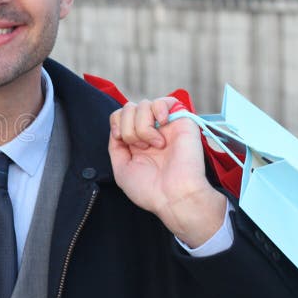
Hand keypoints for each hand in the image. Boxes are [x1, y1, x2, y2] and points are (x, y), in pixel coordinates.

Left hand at [108, 97, 225, 247]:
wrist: (174, 196)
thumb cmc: (150, 189)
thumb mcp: (121, 168)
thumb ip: (116, 146)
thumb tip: (117, 128)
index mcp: (137, 141)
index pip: (119, 116)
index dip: (117, 123)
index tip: (121, 140)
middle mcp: (150, 131)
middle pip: (128, 108)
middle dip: (128, 128)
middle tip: (142, 148)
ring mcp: (165, 125)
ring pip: (143, 104)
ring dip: (142, 126)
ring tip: (155, 144)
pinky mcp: (182, 121)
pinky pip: (166, 100)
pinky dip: (159, 110)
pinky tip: (162, 125)